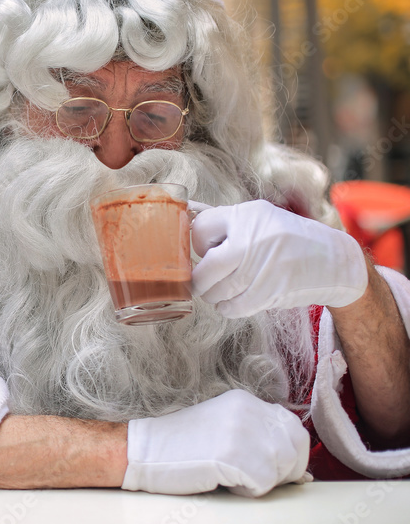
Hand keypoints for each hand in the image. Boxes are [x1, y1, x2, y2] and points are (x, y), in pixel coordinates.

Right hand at [122, 389, 309, 496]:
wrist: (144, 451)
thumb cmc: (180, 447)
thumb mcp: (224, 429)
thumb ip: (258, 439)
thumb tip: (300, 472)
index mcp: (246, 401)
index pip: (294, 429)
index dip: (289, 455)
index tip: (271, 469)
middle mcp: (248, 410)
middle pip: (295, 448)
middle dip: (282, 471)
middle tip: (253, 477)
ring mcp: (241, 431)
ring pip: (282, 468)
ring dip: (262, 481)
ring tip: (231, 475)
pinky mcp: (234, 454)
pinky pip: (263, 484)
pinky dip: (247, 491)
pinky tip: (223, 480)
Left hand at [190, 199, 367, 317]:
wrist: (335, 260)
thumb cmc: (290, 240)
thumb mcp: (262, 219)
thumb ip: (229, 227)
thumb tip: (187, 233)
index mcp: (247, 215)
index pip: (200, 229)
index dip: (199, 244)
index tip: (206, 252)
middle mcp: (252, 239)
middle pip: (205, 269)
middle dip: (199, 280)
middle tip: (201, 282)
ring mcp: (261, 267)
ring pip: (217, 291)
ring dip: (213, 296)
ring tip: (218, 292)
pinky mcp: (270, 291)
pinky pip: (234, 306)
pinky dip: (228, 308)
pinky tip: (231, 302)